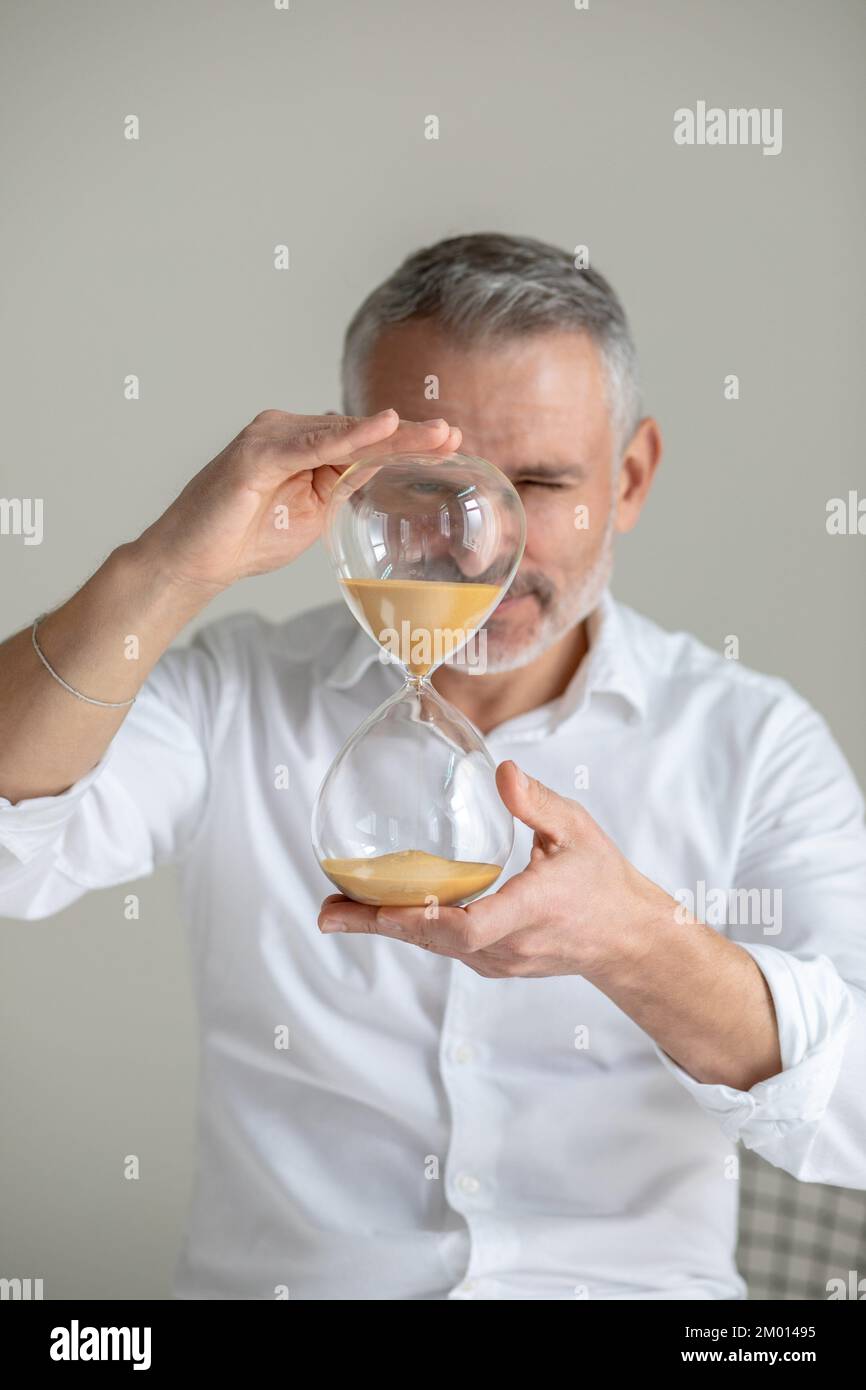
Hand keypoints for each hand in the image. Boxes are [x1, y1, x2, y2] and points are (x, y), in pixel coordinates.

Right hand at [131, 408, 461, 592]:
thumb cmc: (245, 540)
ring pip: (342, 433)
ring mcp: (270, 438)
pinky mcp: (256, 454)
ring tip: (434, 435)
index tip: (448, 441)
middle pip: (359, 431)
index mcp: (302, 446)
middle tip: (453, 433)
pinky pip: (311, 444)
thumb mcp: (312, 514)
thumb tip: (375, 473)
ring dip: (390, 434)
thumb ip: (341, 488)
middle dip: (408, 434)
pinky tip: (382, 428)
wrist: (193, 561)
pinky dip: (348, 436)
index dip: (405, 441)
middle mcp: (287, 431)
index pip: (362, 441)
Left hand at [317, 760, 672, 980]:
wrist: (627, 940)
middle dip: (378, 924)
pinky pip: (445, 947)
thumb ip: (537, 803)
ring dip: (387, 927)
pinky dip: (413, 928)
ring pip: (434, 946)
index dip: (423, 919)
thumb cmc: (604, 882)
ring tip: (338, 908)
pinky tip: (382, 910)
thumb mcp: (577, 831)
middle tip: (329, 911)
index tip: (381, 907)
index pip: (470, 927)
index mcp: (531, 910)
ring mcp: (499, 960)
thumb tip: (502, 771)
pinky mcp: (493, 962)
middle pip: (434, 940)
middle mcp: (508, 944)